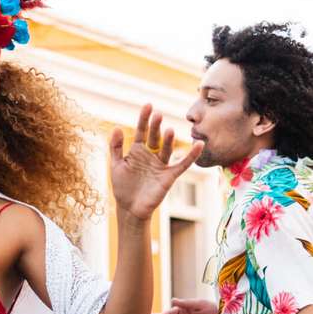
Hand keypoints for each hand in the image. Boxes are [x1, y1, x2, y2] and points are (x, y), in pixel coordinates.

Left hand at [110, 104, 203, 220]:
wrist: (129, 208)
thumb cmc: (122, 186)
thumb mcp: (116, 165)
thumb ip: (115, 147)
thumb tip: (117, 127)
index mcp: (137, 151)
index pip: (141, 131)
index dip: (144, 119)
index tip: (148, 105)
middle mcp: (151, 155)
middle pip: (154, 138)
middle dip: (155, 127)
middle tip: (157, 115)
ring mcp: (161, 165)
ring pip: (167, 149)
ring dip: (169, 140)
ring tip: (170, 130)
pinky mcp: (169, 176)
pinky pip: (182, 164)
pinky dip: (191, 155)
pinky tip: (199, 144)